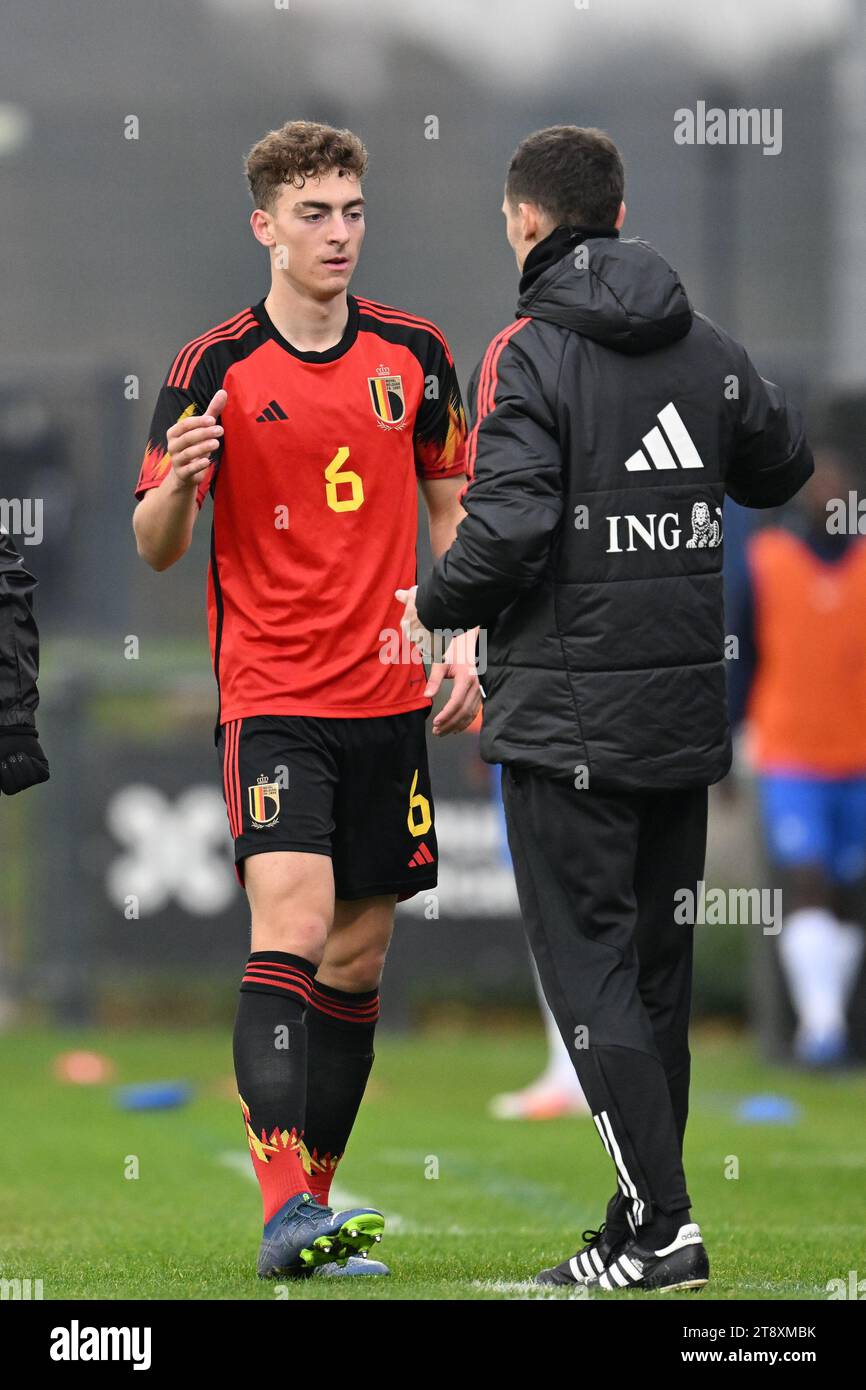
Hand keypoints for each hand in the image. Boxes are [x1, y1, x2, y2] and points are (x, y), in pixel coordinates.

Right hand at [0, 727, 49, 794]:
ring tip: (20, 754)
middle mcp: (20, 786)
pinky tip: (31, 758)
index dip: (6, 773)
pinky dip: (36, 764)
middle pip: (21, 784)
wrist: (12, 734)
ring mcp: (32, 779)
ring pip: (32, 778)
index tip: (2, 762)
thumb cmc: (1, 748)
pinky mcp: (43, 772)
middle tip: (12, 756)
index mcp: (7, 786)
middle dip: (15, 765)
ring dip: (24, 762)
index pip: (10, 790)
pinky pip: (43, 775)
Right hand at [167, 389, 226, 490]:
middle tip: (220, 431)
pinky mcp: (182, 474)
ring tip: (216, 443)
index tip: (212, 420)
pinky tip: (207, 461)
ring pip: (188, 452)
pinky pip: (189, 469)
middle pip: (187, 438)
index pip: (185, 425)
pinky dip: (197, 465)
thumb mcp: (202, 429)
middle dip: (203, 433)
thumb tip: (223, 392)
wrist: (185, 474)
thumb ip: (212, 412)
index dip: (198, 422)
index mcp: (174, 433)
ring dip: (202, 447)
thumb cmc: (195, 447)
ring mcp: (176, 460)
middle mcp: (172, 445)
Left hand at [395, 589, 481, 736]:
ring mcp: (481, 690)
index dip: (446, 715)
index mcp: (467, 678)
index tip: (435, 723)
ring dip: (457, 725)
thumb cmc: (455, 652)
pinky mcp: (481, 693)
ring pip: (470, 713)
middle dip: (449, 724)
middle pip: (463, 711)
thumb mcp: (442, 663)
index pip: (456, 702)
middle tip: (436, 732)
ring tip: (443, 732)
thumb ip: (434, 680)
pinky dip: (466, 721)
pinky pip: (475, 711)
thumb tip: (427, 696)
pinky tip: (457, 727)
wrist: (472, 643)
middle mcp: (476, 686)